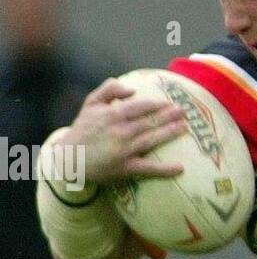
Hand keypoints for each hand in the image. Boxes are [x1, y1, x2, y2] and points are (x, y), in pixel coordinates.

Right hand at [58, 78, 187, 184]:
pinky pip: (148, 168)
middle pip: (149, 122)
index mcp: (112, 115)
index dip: (157, 104)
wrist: (69, 159)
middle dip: (169, 116)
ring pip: (151, 140)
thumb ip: (109, 89)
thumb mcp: (90, 104)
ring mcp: (124, 150)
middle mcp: (119, 131)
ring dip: (170, 133)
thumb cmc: (83, 130)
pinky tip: (180, 168)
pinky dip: (164, 169)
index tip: (169, 102)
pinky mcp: (126, 168)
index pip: (140, 106)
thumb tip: (132, 89)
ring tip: (185, 128)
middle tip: (185, 112)